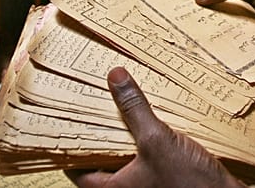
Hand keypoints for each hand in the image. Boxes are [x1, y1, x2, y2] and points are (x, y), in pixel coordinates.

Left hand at [66, 67, 244, 187]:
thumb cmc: (189, 185)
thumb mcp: (156, 140)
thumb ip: (134, 109)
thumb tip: (116, 78)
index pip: (78, 172)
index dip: (71, 149)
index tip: (66, 126)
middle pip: (102, 161)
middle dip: (100, 135)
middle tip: (94, 110)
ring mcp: (148, 185)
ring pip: (127, 159)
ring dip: (126, 136)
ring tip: (122, 109)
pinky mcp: (168, 179)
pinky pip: (149, 158)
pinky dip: (147, 140)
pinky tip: (154, 121)